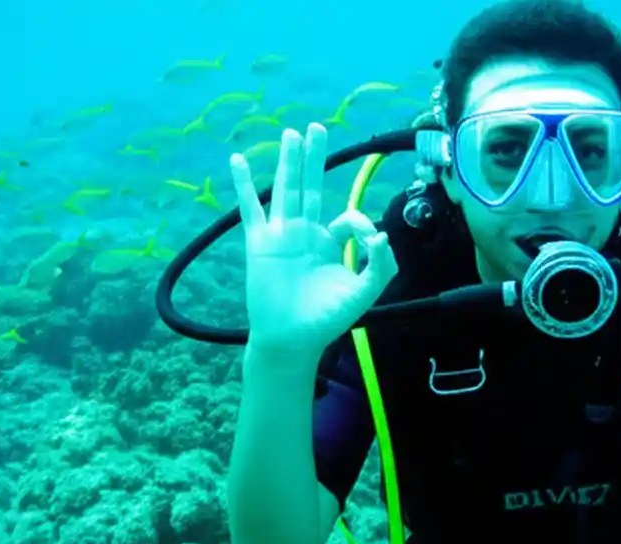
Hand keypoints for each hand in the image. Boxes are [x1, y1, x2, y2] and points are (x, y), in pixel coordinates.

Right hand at [231, 122, 397, 356]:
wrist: (293, 339)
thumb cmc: (327, 320)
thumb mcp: (363, 293)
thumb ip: (380, 266)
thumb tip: (382, 234)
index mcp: (330, 244)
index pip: (347, 217)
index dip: (362, 223)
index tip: (370, 240)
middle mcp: (305, 234)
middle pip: (311, 186)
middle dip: (314, 158)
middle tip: (316, 127)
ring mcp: (281, 235)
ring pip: (286, 189)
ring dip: (289, 161)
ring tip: (292, 134)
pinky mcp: (260, 243)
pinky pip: (251, 208)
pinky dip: (244, 184)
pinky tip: (238, 160)